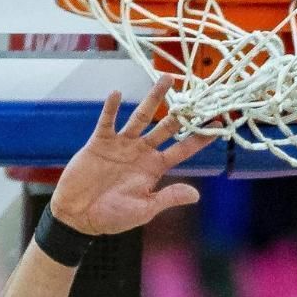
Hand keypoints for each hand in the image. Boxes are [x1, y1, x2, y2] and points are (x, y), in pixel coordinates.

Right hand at [49, 76, 214, 236]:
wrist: (78, 216)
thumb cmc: (112, 217)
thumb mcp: (144, 210)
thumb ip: (168, 198)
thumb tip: (196, 195)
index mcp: (154, 168)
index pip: (182, 149)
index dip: (200, 138)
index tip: (218, 123)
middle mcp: (141, 152)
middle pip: (166, 126)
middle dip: (182, 112)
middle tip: (198, 94)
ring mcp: (121, 145)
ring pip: (141, 116)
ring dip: (153, 98)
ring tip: (166, 79)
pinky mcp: (100, 142)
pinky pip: (107, 121)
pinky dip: (111, 108)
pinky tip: (116, 93)